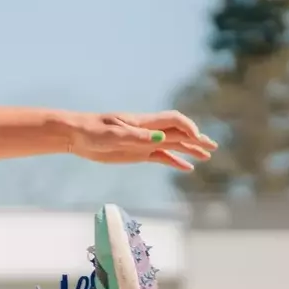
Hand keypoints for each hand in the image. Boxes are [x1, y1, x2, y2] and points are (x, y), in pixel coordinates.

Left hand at [69, 110, 217, 170]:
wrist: (75, 135)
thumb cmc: (92, 131)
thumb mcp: (113, 135)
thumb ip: (137, 137)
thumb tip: (162, 138)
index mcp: (143, 122)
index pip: (173, 120)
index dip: (187, 127)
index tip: (196, 138)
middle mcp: (147, 131)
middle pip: (178, 133)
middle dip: (196, 139)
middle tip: (212, 147)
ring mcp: (143, 142)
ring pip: (172, 145)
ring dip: (189, 149)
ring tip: (206, 156)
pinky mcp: (136, 153)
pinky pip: (160, 156)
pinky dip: (174, 161)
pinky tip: (187, 167)